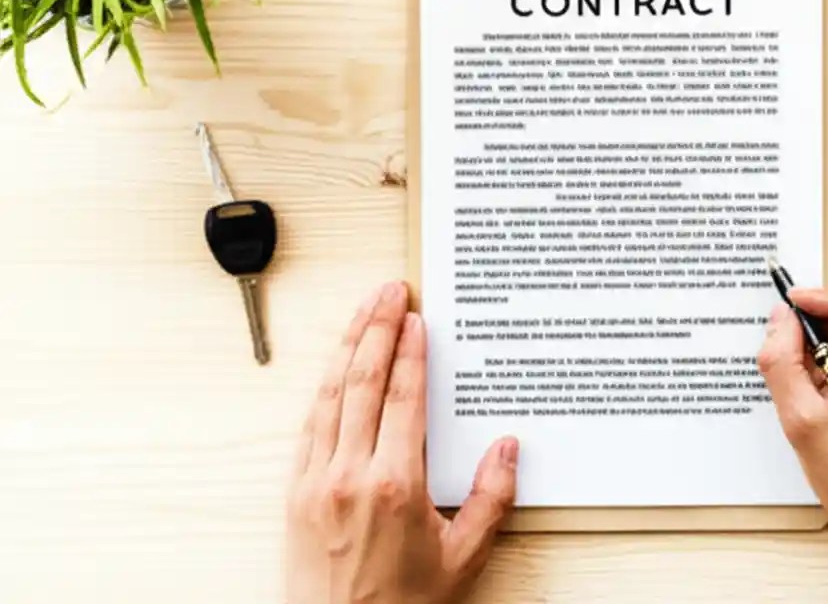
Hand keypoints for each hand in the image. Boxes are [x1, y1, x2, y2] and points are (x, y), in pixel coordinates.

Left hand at [287, 281, 518, 603]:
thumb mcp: (464, 557)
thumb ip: (491, 499)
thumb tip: (508, 449)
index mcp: (396, 485)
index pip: (401, 398)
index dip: (409, 351)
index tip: (415, 317)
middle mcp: (350, 475)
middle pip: (362, 382)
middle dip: (375, 329)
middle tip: (388, 292)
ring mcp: (316, 481)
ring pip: (329, 396)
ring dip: (345, 347)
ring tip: (361, 312)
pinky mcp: (295, 493)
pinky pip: (309, 426)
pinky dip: (323, 389)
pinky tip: (334, 368)